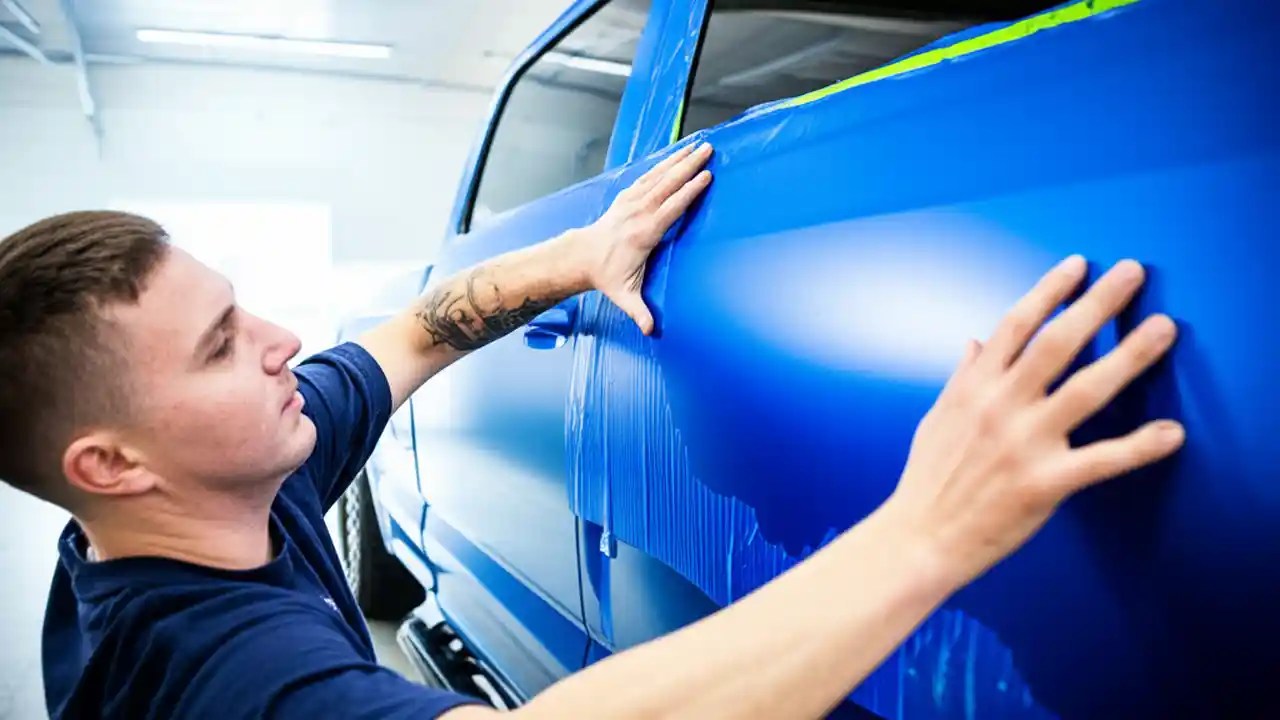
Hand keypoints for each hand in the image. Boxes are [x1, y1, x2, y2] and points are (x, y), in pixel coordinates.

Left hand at [578, 142, 713, 334]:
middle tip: (708, 150)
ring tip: (698, 145)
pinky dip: (663, 163)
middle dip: (688, 166)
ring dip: (678, 159)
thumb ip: (639, 311)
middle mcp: (637, 212)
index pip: (670, 208)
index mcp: (643, 233)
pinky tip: (677, 153)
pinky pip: (648, 176)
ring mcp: (631, 202)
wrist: (581, 257)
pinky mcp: (627, 197)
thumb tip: (650, 331)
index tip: (705, 177)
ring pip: (658, 175)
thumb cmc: (607, 276)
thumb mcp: (624, 296)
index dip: (688, 192)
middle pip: (667, 184)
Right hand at [888, 256, 1183, 585]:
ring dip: (1129, 355)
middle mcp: (1000, 406)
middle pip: (1057, 342)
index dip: (1049, 290)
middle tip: (1132, 273)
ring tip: (1163, 328)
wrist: (920, 537)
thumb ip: (962, 378)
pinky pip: (1101, 460)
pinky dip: (1139, 446)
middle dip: (1097, 303)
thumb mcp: (936, 418)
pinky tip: (1171, 433)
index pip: (1016, 324)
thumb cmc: (927, 480)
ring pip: (1086, 389)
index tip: (1078, 266)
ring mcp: (1024, 443)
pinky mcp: (1044, 483)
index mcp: (974, 388)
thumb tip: (975, 343)